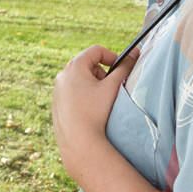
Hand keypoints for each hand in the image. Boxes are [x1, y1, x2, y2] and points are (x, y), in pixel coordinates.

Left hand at [51, 45, 138, 185]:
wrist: (79, 141)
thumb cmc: (96, 111)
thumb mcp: (113, 86)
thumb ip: (125, 68)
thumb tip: (135, 52)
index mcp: (74, 67)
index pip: (96, 50)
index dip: (112, 56)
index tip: (121, 69)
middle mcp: (62, 75)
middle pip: (87, 64)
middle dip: (102, 73)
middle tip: (111, 88)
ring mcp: (57, 90)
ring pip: (80, 79)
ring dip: (94, 85)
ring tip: (101, 102)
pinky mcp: (57, 104)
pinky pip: (73, 93)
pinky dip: (84, 96)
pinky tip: (91, 111)